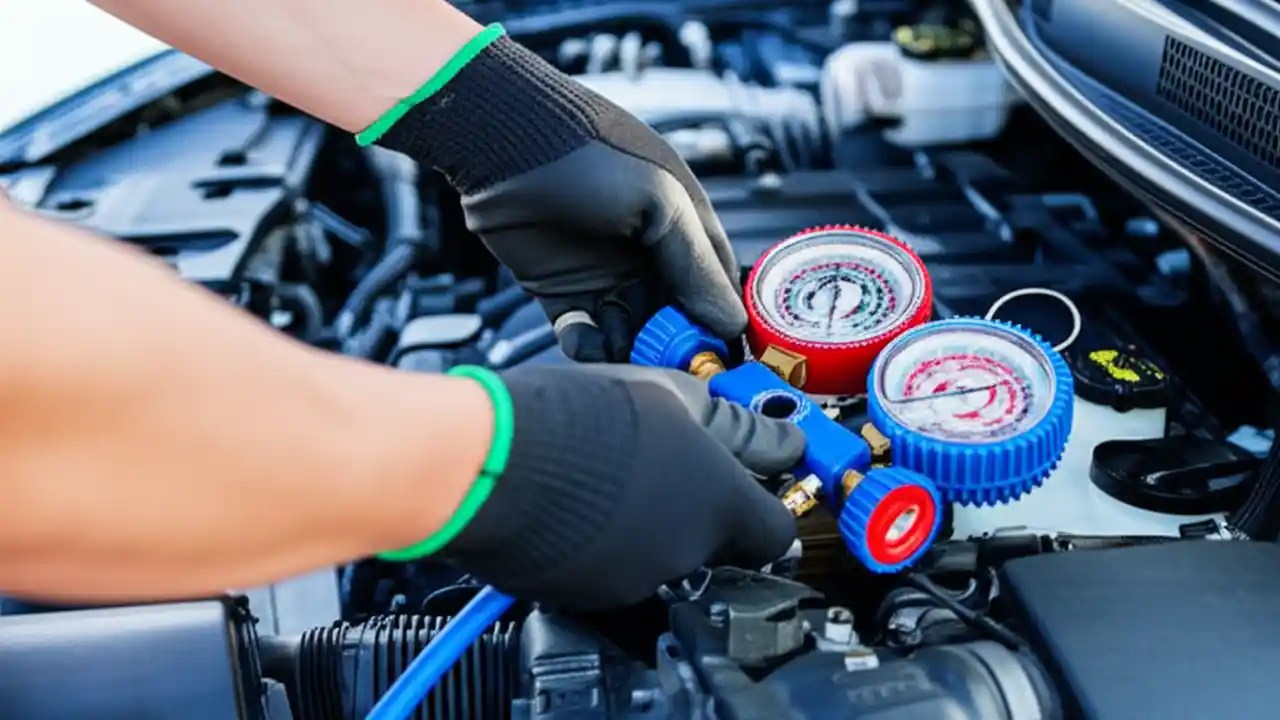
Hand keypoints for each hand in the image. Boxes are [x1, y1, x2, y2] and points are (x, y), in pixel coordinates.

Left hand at [375, 34, 744, 361]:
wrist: (501, 138)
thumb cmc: (587, 153)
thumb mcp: (659, 202)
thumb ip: (695, 264)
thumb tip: (732, 324)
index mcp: (681, 222)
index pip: (714, 284)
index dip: (721, 323)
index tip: (723, 361)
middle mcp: (646, 251)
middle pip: (673, 316)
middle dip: (675, 346)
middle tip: (674, 373)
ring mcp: (602, 272)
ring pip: (630, 331)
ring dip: (632, 352)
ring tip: (630, 363)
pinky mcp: (559, 289)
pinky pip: (582, 332)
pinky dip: (587, 346)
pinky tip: (588, 343)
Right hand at [438, 365, 804, 609]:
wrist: (488, 460)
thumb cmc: (572, 418)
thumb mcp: (670, 395)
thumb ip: (735, 424)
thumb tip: (779, 437)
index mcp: (718, 505)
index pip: (775, 533)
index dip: (765, 507)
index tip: (756, 482)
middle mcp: (685, 553)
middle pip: (715, 541)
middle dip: (698, 508)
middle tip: (666, 464)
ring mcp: (634, 580)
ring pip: (661, 555)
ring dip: (647, 522)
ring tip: (608, 475)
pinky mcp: (586, 595)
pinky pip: (611, 569)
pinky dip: (603, 543)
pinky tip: (579, 503)